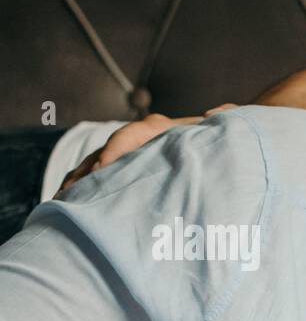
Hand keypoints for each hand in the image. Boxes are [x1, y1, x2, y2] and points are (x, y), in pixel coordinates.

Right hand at [56, 105, 236, 194]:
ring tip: (62, 202)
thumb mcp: (229, 127)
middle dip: (88, 170)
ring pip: (97, 164)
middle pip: (106, 151)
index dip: (116, 148)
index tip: (104, 167)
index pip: (133, 134)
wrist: (223, 138)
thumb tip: (212, 115)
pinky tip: (71, 205)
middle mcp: (140, 139)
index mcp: (162, 129)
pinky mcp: (128, 170)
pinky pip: (100, 177)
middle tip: (71, 193)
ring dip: (79, 182)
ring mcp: (131, 154)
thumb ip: (225, 119)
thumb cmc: (224, 136)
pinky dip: (85, 188)